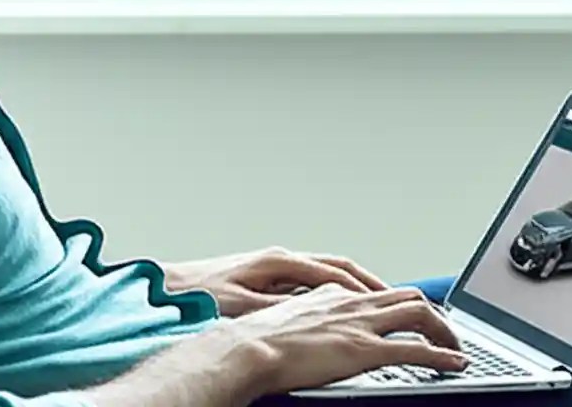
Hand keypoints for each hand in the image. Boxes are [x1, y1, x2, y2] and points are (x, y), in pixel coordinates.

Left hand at [163, 247, 392, 317]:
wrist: (173, 287)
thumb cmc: (202, 294)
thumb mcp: (244, 305)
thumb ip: (281, 308)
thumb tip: (311, 312)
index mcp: (279, 262)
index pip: (335, 273)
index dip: (365, 289)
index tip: (390, 302)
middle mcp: (281, 259)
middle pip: (338, 267)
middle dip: (370, 282)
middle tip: (399, 299)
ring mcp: (275, 266)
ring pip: (326, 272)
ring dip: (353, 285)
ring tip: (378, 301)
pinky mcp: (267, 277)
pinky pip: (312, 280)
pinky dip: (333, 290)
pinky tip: (340, 306)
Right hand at [222, 283, 466, 399]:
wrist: (246, 349)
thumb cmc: (255, 342)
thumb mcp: (284, 320)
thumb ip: (305, 319)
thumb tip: (310, 330)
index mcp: (332, 295)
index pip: (378, 293)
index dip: (402, 305)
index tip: (413, 317)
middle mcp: (351, 303)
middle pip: (408, 297)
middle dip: (434, 314)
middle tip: (445, 332)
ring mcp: (359, 325)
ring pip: (419, 315)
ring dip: (445, 332)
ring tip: (456, 348)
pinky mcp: (363, 350)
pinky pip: (416, 350)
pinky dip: (442, 356)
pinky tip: (454, 363)